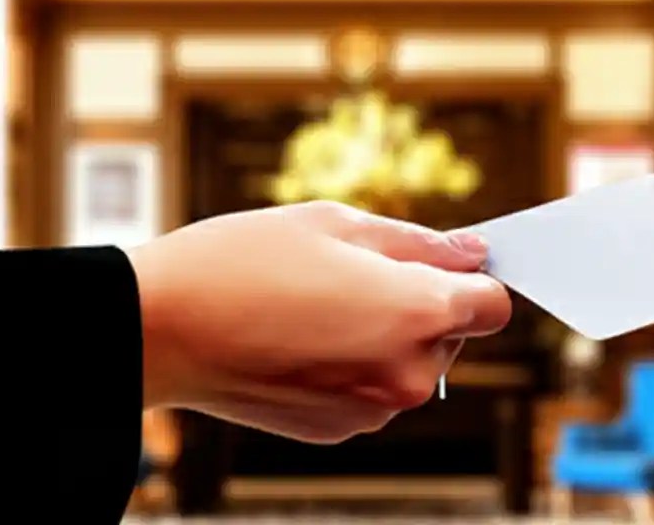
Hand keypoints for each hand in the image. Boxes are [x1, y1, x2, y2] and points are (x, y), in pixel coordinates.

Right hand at [127, 201, 510, 442]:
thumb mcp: (337, 224)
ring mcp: (374, 409)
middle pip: (453, 334)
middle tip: (353, 274)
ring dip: (387, 336)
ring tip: (318, 304)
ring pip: (411, 363)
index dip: (472, 279)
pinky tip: (301, 339)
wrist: (160, 329)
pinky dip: (354, 366)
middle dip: (422, 303)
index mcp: (417, 314)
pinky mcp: (340, 429)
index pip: (494, 304)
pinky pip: (372, 389)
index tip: (441, 263)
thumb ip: (419, 242)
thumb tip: (473, 253)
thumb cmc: (243, 261)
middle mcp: (407, 372)